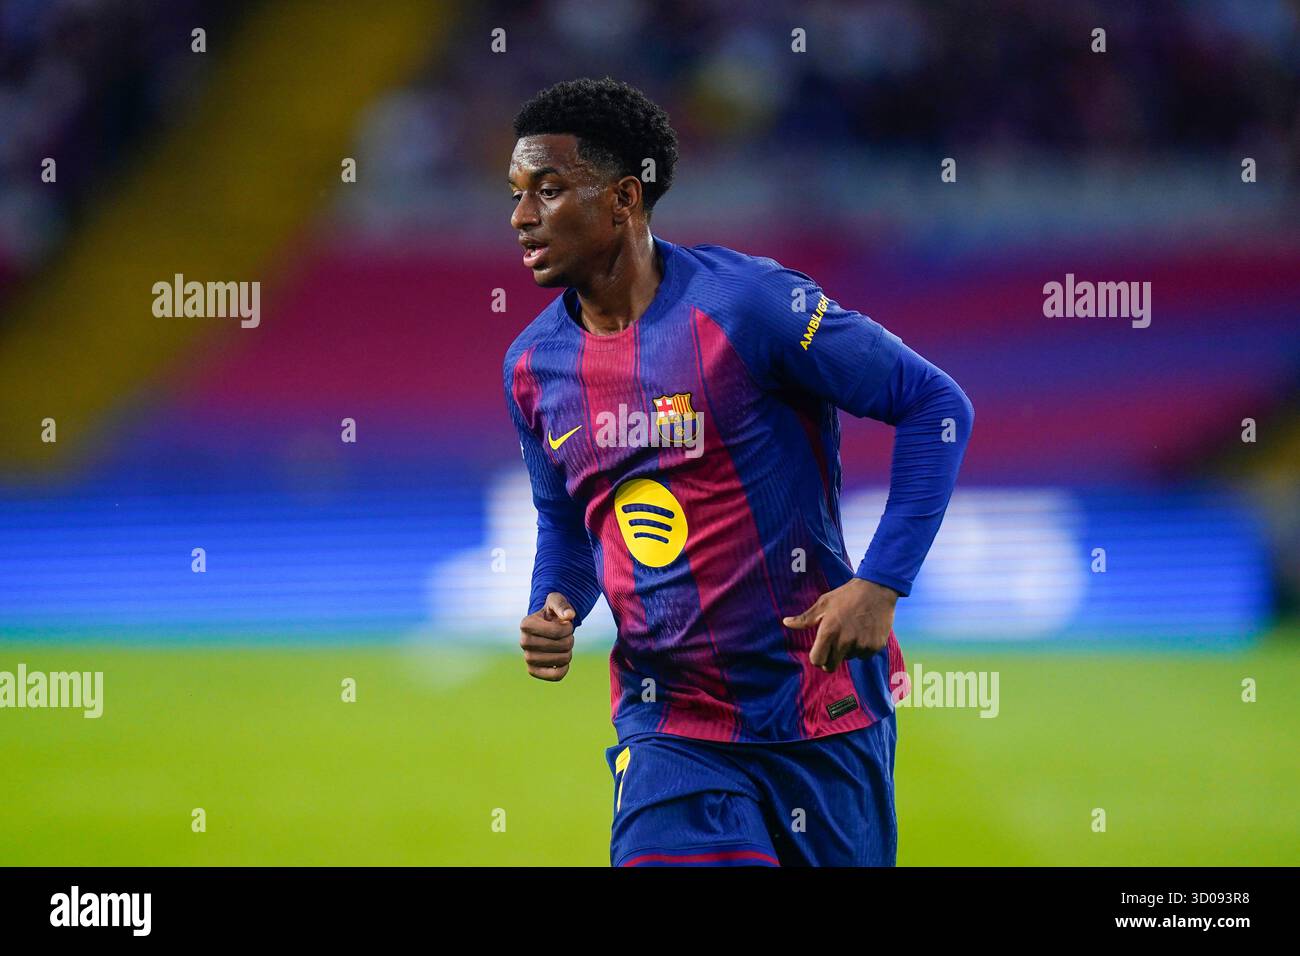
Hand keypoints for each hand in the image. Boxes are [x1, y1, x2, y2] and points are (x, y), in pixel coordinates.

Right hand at [518, 592, 575, 680]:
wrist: (545, 627)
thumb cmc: (551, 612)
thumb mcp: (556, 601)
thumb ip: (562, 605)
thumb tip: (569, 616)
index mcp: (526, 624)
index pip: (557, 632)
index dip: (568, 628)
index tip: (565, 623)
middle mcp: (523, 642)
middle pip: (561, 646)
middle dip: (570, 639)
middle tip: (565, 635)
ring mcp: (527, 658)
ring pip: (561, 660)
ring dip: (569, 652)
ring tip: (563, 645)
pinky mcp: (533, 671)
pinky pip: (556, 676)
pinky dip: (564, 668)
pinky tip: (563, 661)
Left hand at [782, 577, 898, 672]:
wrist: (876, 589)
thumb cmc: (846, 595)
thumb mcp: (823, 603)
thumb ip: (804, 619)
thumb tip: (786, 623)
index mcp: (828, 632)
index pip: (817, 660)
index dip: (817, 658)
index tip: (820, 652)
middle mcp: (844, 642)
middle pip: (831, 666)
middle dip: (830, 659)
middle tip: (834, 646)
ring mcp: (861, 645)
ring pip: (849, 658)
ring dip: (848, 650)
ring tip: (852, 630)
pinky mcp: (875, 646)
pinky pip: (864, 655)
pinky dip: (862, 648)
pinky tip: (864, 632)